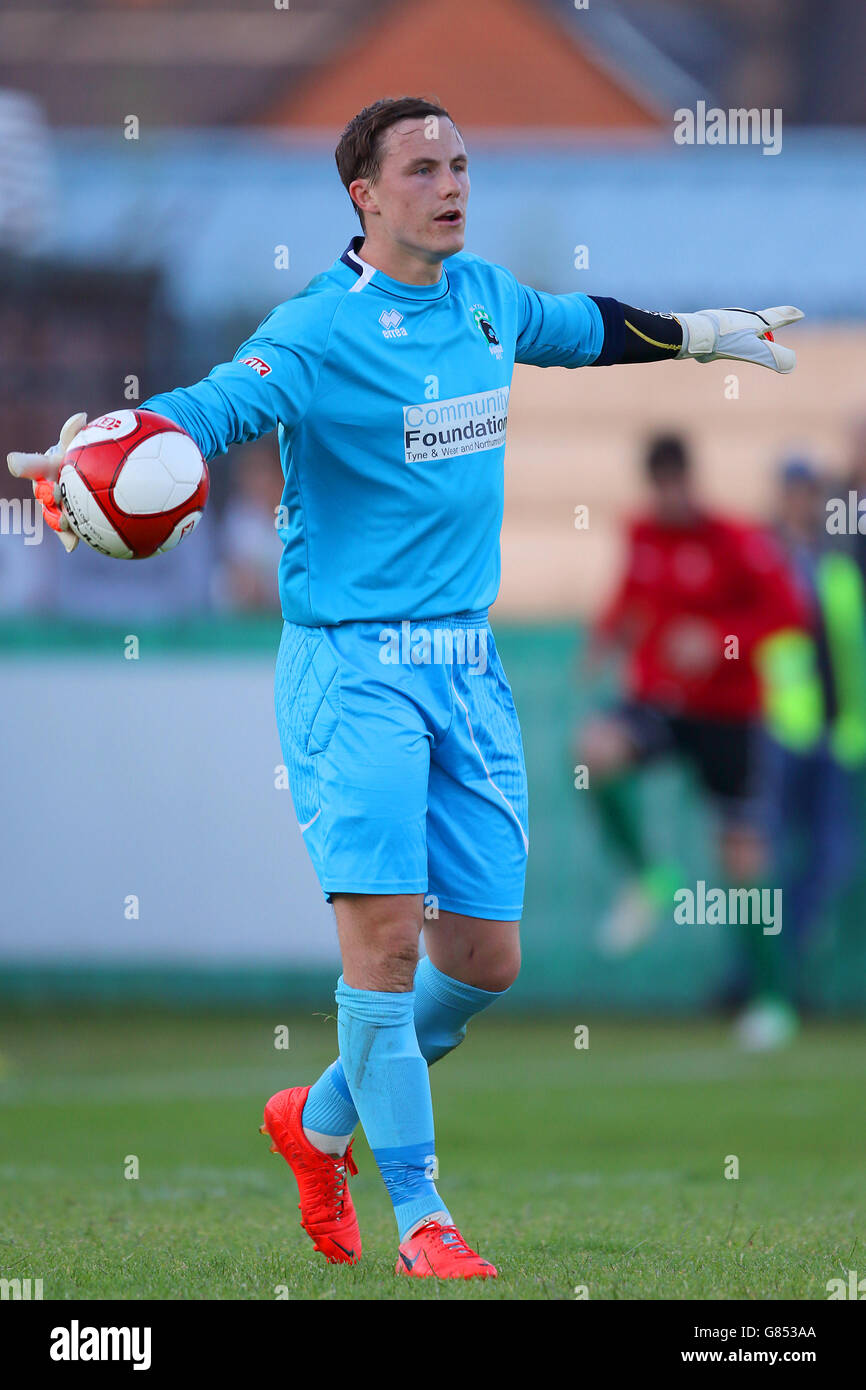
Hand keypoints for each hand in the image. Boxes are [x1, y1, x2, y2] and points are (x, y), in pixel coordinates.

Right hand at [7, 412, 87, 551]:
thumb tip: (81, 416)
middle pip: (41, 491)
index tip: (14, 462)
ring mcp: (53, 505)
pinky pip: (65, 530)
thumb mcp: (75, 443)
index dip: (24, 464)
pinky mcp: (64, 520)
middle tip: (53, 494)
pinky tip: (71, 546)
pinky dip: (67, 538)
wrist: (85, 474)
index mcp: (43, 467)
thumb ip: (73, 432)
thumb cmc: (77, 456)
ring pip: (51, 513)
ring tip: (65, 524)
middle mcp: (44, 486)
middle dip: (45, 493)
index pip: (33, 464)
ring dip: (56, 520)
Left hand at [675, 306, 802, 372]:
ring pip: (741, 327)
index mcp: (756, 321)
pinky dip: (726, 342)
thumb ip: (772, 358)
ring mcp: (728, 320)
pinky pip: (724, 335)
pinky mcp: (713, 327)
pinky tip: (715, 349)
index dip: (789, 317)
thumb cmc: (724, 341)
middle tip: (778, 322)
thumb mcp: (752, 351)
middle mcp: (743, 317)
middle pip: (760, 321)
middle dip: (768, 325)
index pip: (778, 317)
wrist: (694, 335)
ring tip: (744, 342)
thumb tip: (791, 365)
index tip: (800, 313)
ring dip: (745, 334)